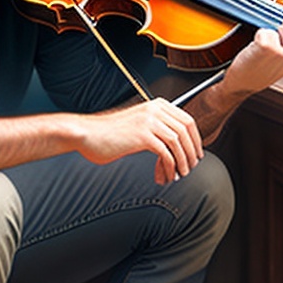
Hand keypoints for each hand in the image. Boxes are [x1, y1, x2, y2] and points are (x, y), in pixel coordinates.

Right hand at [76, 96, 203, 184]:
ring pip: (179, 144)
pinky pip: (166, 155)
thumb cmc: (107, 133)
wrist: (86, 134)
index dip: (196, 139)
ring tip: (178, 175)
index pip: (187, 120)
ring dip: (182, 163)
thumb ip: (155, 129)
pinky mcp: (142, 136)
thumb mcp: (137, 125)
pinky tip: (164, 176)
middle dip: (192, 153)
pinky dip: (169, 168)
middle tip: (190, 167)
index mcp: (156, 105)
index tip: (196, 154)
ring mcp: (149, 122)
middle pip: (187, 131)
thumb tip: (176, 145)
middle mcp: (155, 110)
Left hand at [222, 21, 282, 96]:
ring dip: (267, 36)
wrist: (240, 86)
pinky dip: (256, 37)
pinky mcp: (266, 47)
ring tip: (261, 50)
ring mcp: (280, 52)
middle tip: (270, 45)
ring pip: (276, 29)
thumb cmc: (257, 75)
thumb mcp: (281, 64)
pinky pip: (264, 31)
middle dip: (281, 31)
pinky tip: (254, 50)